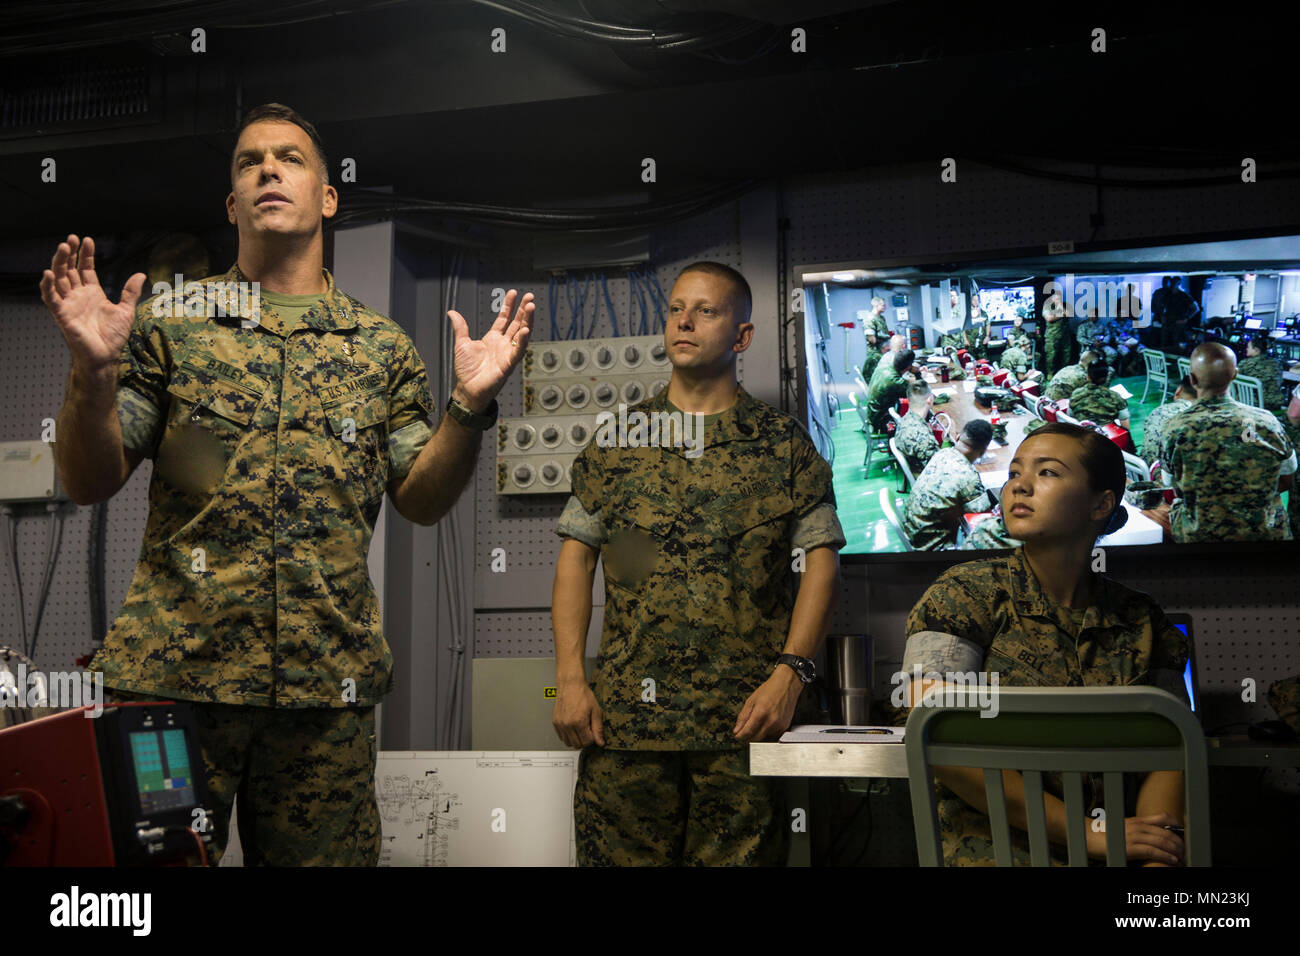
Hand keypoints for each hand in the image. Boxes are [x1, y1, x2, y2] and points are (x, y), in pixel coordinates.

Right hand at [40, 235, 145, 375]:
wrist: (106, 356)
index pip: (85, 268)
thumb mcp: (126, 310)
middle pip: (70, 269)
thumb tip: (141, 274)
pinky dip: (47, 286)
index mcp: (92, 293)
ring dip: (59, 263)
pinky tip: (48, 273)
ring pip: (59, 279)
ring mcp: (69, 304)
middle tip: (71, 238)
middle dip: (70, 254)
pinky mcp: (61, 314)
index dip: (85, 254)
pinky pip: (50, 298)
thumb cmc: (113, 337)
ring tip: (63, 248)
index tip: (87, 240)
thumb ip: (130, 292)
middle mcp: (78, 296)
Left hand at [446, 289, 533, 412]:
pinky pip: (518, 350)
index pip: (504, 318)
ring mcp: (507, 353)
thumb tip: (452, 313)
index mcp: (493, 338)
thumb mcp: (461, 344)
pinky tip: (526, 330)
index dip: (509, 306)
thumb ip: (460, 327)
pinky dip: (523, 341)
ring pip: (521, 333)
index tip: (513, 294)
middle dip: (523, 309)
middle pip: (516, 323)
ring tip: (531, 307)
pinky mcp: (509, 363)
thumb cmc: (467, 370)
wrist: (468, 388)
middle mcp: (503, 344)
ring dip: (527, 320)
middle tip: (529, 296)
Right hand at [552, 678, 604, 748]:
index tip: (593, 732)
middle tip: (588, 731)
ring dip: (576, 740)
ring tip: (580, 730)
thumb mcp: (596, 710)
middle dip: (584, 740)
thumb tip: (600, 742)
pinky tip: (573, 728)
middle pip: (577, 744)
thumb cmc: (583, 694)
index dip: (593, 739)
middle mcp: (567, 725)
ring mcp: (560, 724)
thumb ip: (598, 728)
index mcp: (579, 722)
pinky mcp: (555, 722)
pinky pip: (561, 737)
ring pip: (568, 743)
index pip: (587, 742)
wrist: (570, 684)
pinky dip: (568, 736)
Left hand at [733, 668, 803, 741]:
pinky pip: (773, 737)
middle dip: (748, 737)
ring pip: (764, 739)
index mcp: (761, 712)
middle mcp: (771, 721)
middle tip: (745, 731)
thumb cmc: (770, 690)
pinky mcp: (785, 727)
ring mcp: (780, 725)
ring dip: (758, 736)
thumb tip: (737, 730)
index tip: (737, 735)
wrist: (787, 685)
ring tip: (756, 725)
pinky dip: (767, 734)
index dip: (740, 736)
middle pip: (756, 739)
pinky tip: (765, 726)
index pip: (748, 732)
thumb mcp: (751, 700)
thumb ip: (743, 717)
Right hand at [1085, 812, 1184, 865]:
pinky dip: (1166, 856)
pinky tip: (1173, 861)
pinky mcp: (1130, 848)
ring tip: (1183, 857)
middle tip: (1187, 850)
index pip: (1163, 817)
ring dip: (1176, 851)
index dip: (1177, 825)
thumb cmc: (1105, 834)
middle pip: (1166, 832)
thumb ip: (1138, 828)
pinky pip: (1153, 851)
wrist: (1087, 837)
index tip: (1185, 833)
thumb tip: (1153, 833)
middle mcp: (1137, 826)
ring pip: (1162, 841)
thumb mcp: (1123, 826)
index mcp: (1137, 820)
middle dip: (1180, 842)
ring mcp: (1134, 836)